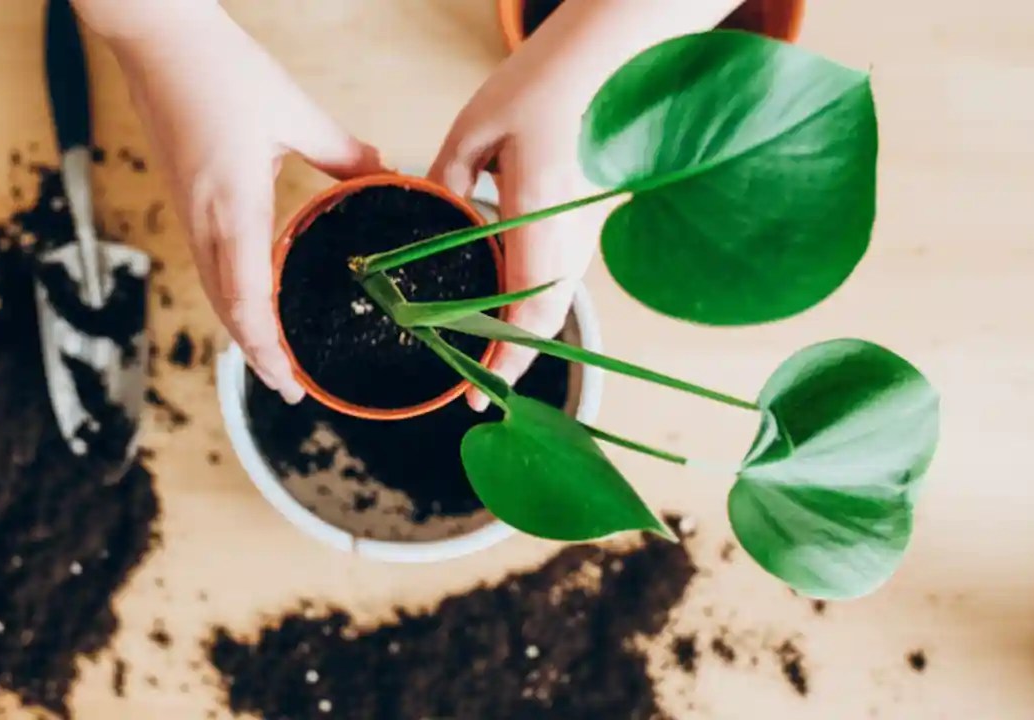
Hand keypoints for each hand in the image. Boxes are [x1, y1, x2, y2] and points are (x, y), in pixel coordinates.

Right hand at [75, 1, 385, 402]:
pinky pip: (210, 265)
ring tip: (275, 357)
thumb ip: (342, 152)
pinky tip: (256, 300)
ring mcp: (189, 213)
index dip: (268, 350)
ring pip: (216, 291)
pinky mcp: (186, 200)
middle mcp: (205, 220)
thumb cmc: (220, 71)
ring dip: (244, 331)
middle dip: (258, 356)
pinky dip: (234, 297)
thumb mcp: (294, 111)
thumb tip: (382, 174)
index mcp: (232, 207)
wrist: (156, 38)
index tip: (291, 383)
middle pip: (228, 311)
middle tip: (291, 388)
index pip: (248, 302)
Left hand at [430, 0, 742, 409]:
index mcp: (537, 211)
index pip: (526, 308)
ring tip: (481, 354)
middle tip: (474, 385)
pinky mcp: (582, 224)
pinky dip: (531, 305)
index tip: (477, 393)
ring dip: (520, 334)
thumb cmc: (540, 87)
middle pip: (545, 319)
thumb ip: (447, 183)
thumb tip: (430, 222)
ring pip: (554, 303)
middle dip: (511, 358)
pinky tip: (502, 308)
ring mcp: (582, 232)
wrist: (603, 61)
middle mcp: (568, 233)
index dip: (504, 359)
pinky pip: (558, 279)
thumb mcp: (475, 130)